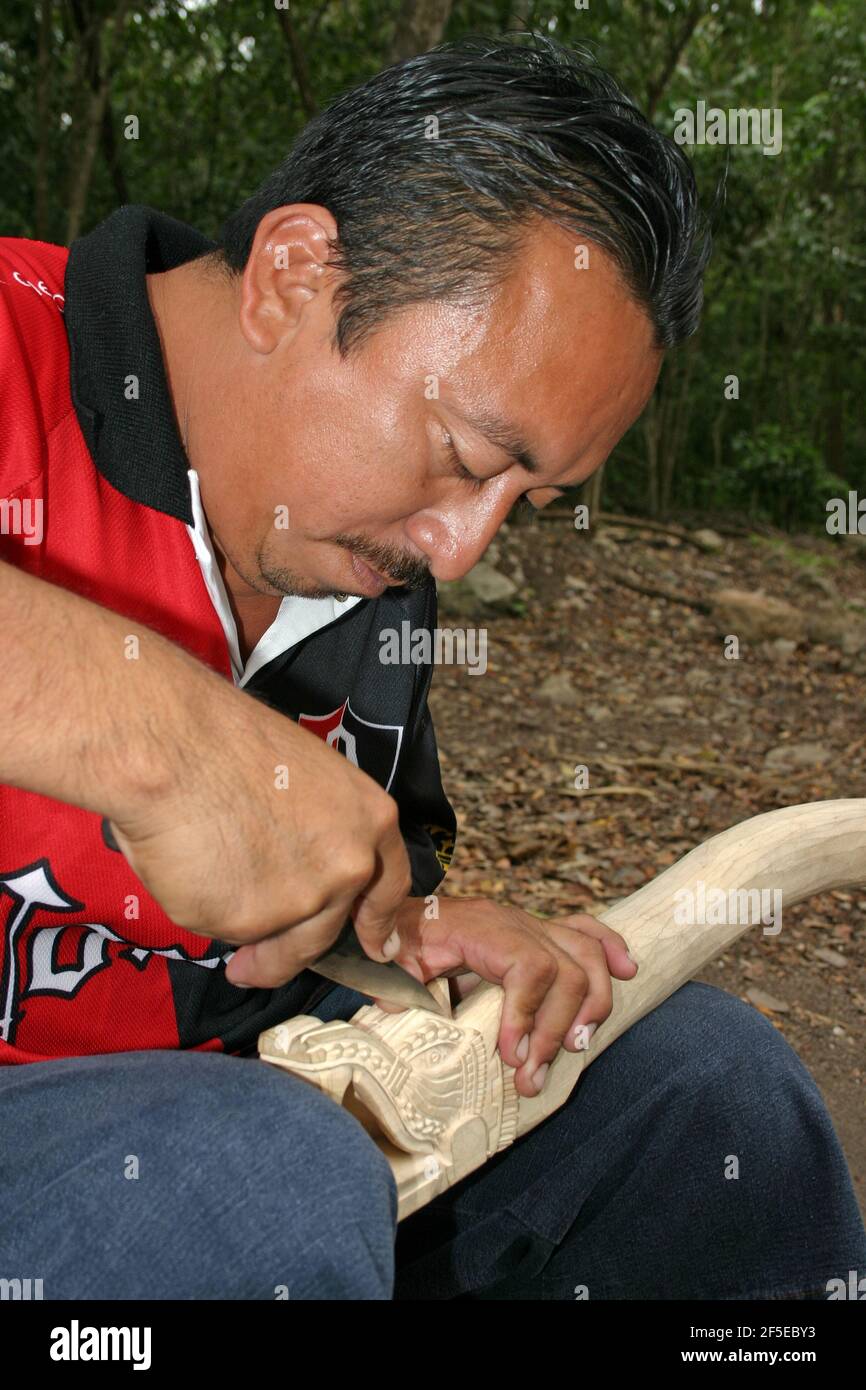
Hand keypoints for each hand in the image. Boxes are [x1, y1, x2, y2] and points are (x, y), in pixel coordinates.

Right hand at [108, 688, 411, 988]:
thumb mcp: (305, 778)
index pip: (388, 887)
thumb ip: (317, 831)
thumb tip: (294, 863)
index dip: (379, 921)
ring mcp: (302, 901)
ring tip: (199, 880)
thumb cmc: (227, 741)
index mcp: (370, 821)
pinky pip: (223, 926)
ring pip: (273, 936)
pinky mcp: (248, 923)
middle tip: (253, 967)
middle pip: (325, 930)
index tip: (378, 948)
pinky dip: (202, 906)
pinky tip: (185, 867)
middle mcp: (347, 868)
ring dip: (241, 932)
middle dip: (287, 954)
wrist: (175, 747)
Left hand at [373, 897, 636, 1098]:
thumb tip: (397, 1006)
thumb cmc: (403, 941)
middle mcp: (515, 923)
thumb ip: (396, 982)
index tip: (513, 1058)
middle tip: (533, 1075)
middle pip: (566, 969)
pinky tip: (628, 973)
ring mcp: (534, 925)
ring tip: (573, 1049)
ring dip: (590, 1007)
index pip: (528, 967)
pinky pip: (588, 931)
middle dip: (557, 1029)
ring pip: (586, 956)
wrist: (406, 916)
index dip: (527, 1015)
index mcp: (480, 928)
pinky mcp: (544, 932)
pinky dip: (611, 951)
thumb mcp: (394, 961)